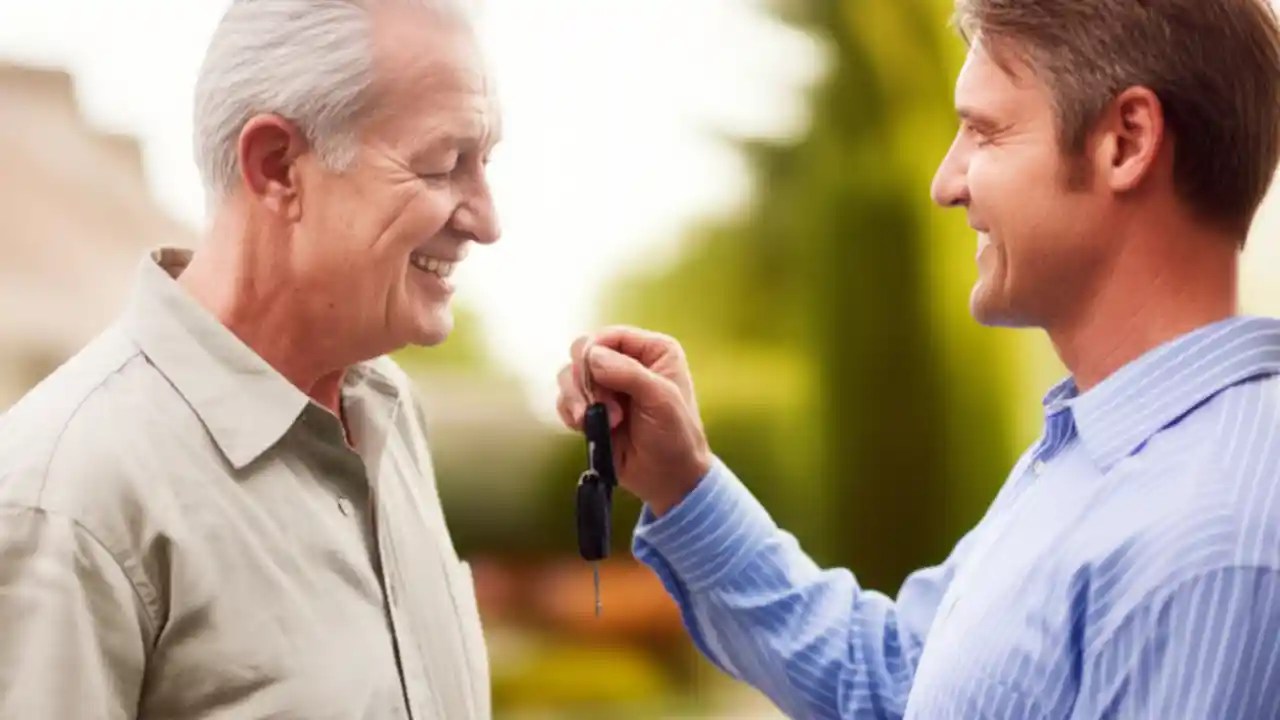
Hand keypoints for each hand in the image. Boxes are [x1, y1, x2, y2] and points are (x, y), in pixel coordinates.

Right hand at [555, 326, 712, 515]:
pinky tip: (587, 428)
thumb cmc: (676, 437)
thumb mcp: (661, 399)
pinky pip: (565, 400)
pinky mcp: (592, 409)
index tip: (594, 377)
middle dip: (586, 380)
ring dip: (578, 400)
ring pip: (569, 375)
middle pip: (583, 352)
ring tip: (605, 423)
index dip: (595, 352)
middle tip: (603, 407)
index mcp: (652, 351)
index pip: (609, 336)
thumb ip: (628, 373)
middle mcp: (627, 362)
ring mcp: (607, 387)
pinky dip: (570, 413)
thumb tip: (591, 356)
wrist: (668, 478)